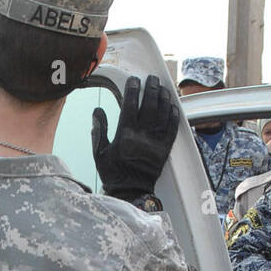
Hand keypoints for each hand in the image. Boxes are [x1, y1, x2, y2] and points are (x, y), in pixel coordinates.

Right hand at [92, 74, 178, 200]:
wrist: (130, 191)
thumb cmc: (113, 172)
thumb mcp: (99, 153)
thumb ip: (98, 130)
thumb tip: (97, 110)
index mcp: (124, 135)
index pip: (130, 105)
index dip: (132, 90)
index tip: (133, 80)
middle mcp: (141, 136)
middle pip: (149, 105)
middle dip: (151, 88)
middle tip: (151, 78)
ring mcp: (155, 142)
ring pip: (162, 114)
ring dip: (163, 98)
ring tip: (163, 87)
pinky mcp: (165, 149)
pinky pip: (172, 129)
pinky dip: (173, 115)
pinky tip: (172, 106)